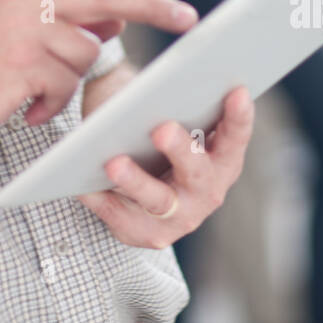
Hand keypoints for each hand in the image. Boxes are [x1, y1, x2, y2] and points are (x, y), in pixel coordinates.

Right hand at [0, 0, 197, 145]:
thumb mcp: (15, 27)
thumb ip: (64, 14)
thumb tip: (121, 14)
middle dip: (153, 5)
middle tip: (188, 18)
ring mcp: (22, 27)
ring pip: (86, 51)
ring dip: (69, 80)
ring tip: (34, 93)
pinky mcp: (22, 63)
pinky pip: (65, 85)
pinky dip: (52, 103)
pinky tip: (26, 109)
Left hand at [76, 86, 253, 246]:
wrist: (134, 177)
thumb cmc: (151, 128)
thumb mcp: (163, 112)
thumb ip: (162, 99)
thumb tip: (140, 87)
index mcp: (222, 158)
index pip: (235, 136)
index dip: (238, 116)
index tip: (237, 91)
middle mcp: (207, 191)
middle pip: (197, 172)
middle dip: (180, 150)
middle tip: (162, 129)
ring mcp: (180, 217)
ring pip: (158, 200)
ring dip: (136, 181)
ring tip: (113, 163)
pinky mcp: (149, 234)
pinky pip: (122, 218)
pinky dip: (103, 200)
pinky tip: (84, 184)